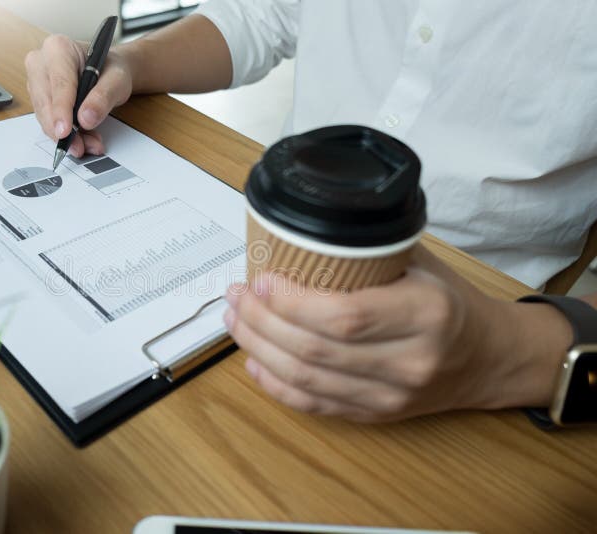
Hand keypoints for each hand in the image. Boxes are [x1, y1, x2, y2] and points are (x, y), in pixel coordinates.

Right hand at [24, 35, 133, 156]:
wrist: (108, 72)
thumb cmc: (110, 70)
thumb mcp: (117, 80)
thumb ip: (103, 97)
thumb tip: (86, 118)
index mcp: (58, 48)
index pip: (58, 84)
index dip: (61, 110)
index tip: (65, 132)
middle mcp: (41, 61)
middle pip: (45, 102)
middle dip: (62, 129)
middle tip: (79, 148)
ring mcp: (36, 80)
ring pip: (44, 115)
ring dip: (65, 135)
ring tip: (88, 145)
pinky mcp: (38, 98)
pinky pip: (47, 120)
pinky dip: (64, 134)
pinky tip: (81, 140)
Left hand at [224, 246, 570, 421]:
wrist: (489, 357)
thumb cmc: (450, 301)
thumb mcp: (420, 261)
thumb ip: (366, 251)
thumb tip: (295, 233)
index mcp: (425, 313)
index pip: (343, 315)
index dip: (290, 302)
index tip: (259, 281)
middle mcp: (410, 361)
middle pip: (314, 350)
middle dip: (261, 322)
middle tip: (235, 297)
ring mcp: (392, 396)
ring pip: (306, 380)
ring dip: (259, 350)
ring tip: (235, 322)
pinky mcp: (377, 416)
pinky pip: (315, 406)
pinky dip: (276, 386)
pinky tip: (254, 363)